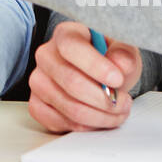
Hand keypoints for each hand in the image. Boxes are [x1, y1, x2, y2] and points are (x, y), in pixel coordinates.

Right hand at [26, 21, 140, 131]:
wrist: (101, 75)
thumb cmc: (109, 59)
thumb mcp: (124, 50)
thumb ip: (124, 54)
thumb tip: (120, 65)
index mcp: (66, 34)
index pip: (71, 46)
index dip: (95, 65)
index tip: (117, 79)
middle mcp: (46, 55)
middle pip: (71, 82)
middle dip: (103, 99)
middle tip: (123, 102)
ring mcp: (38, 81)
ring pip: (68, 107)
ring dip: (99, 116)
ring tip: (116, 112)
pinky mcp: (37, 104)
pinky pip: (58, 122)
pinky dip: (84, 127)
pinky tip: (97, 119)